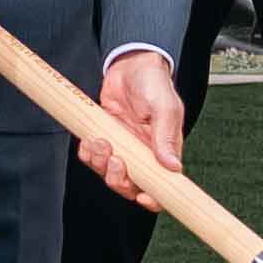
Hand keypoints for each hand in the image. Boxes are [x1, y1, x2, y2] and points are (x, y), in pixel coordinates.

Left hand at [95, 50, 195, 207]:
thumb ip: (166, 137)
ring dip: (101, 164)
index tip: (144, 198)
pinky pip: (93, 158)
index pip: (161, 186)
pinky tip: (90, 139)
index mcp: (163, 152)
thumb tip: (173, 167)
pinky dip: (89, 154)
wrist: (130, 63)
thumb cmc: (154, 83)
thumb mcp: (165, 107)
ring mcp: (123, 148)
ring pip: (108, 174)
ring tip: (101, 140)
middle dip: (118, 179)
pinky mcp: (105, 138)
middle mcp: (143, 154)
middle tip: (115, 158)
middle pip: (130, 186)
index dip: (153, 199)